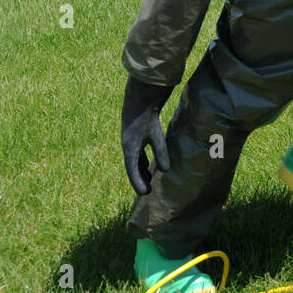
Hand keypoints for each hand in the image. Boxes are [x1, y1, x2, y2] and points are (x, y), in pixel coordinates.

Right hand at [122, 76, 173, 194]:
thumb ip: (161, 152)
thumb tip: (165, 170)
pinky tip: (149, 164)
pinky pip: (137, 153)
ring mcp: (130, 141)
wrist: (139, 99)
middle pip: (132, 167)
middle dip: (139, 179)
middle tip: (147, 190)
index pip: (132, 170)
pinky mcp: (134, 136)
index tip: (144, 193)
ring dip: (141, 171)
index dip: (138, 183)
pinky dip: (142, 161)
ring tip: (149, 180)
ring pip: (134, 161)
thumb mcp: (156, 136)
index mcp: (129, 148)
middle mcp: (127, 146)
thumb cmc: (147, 118)